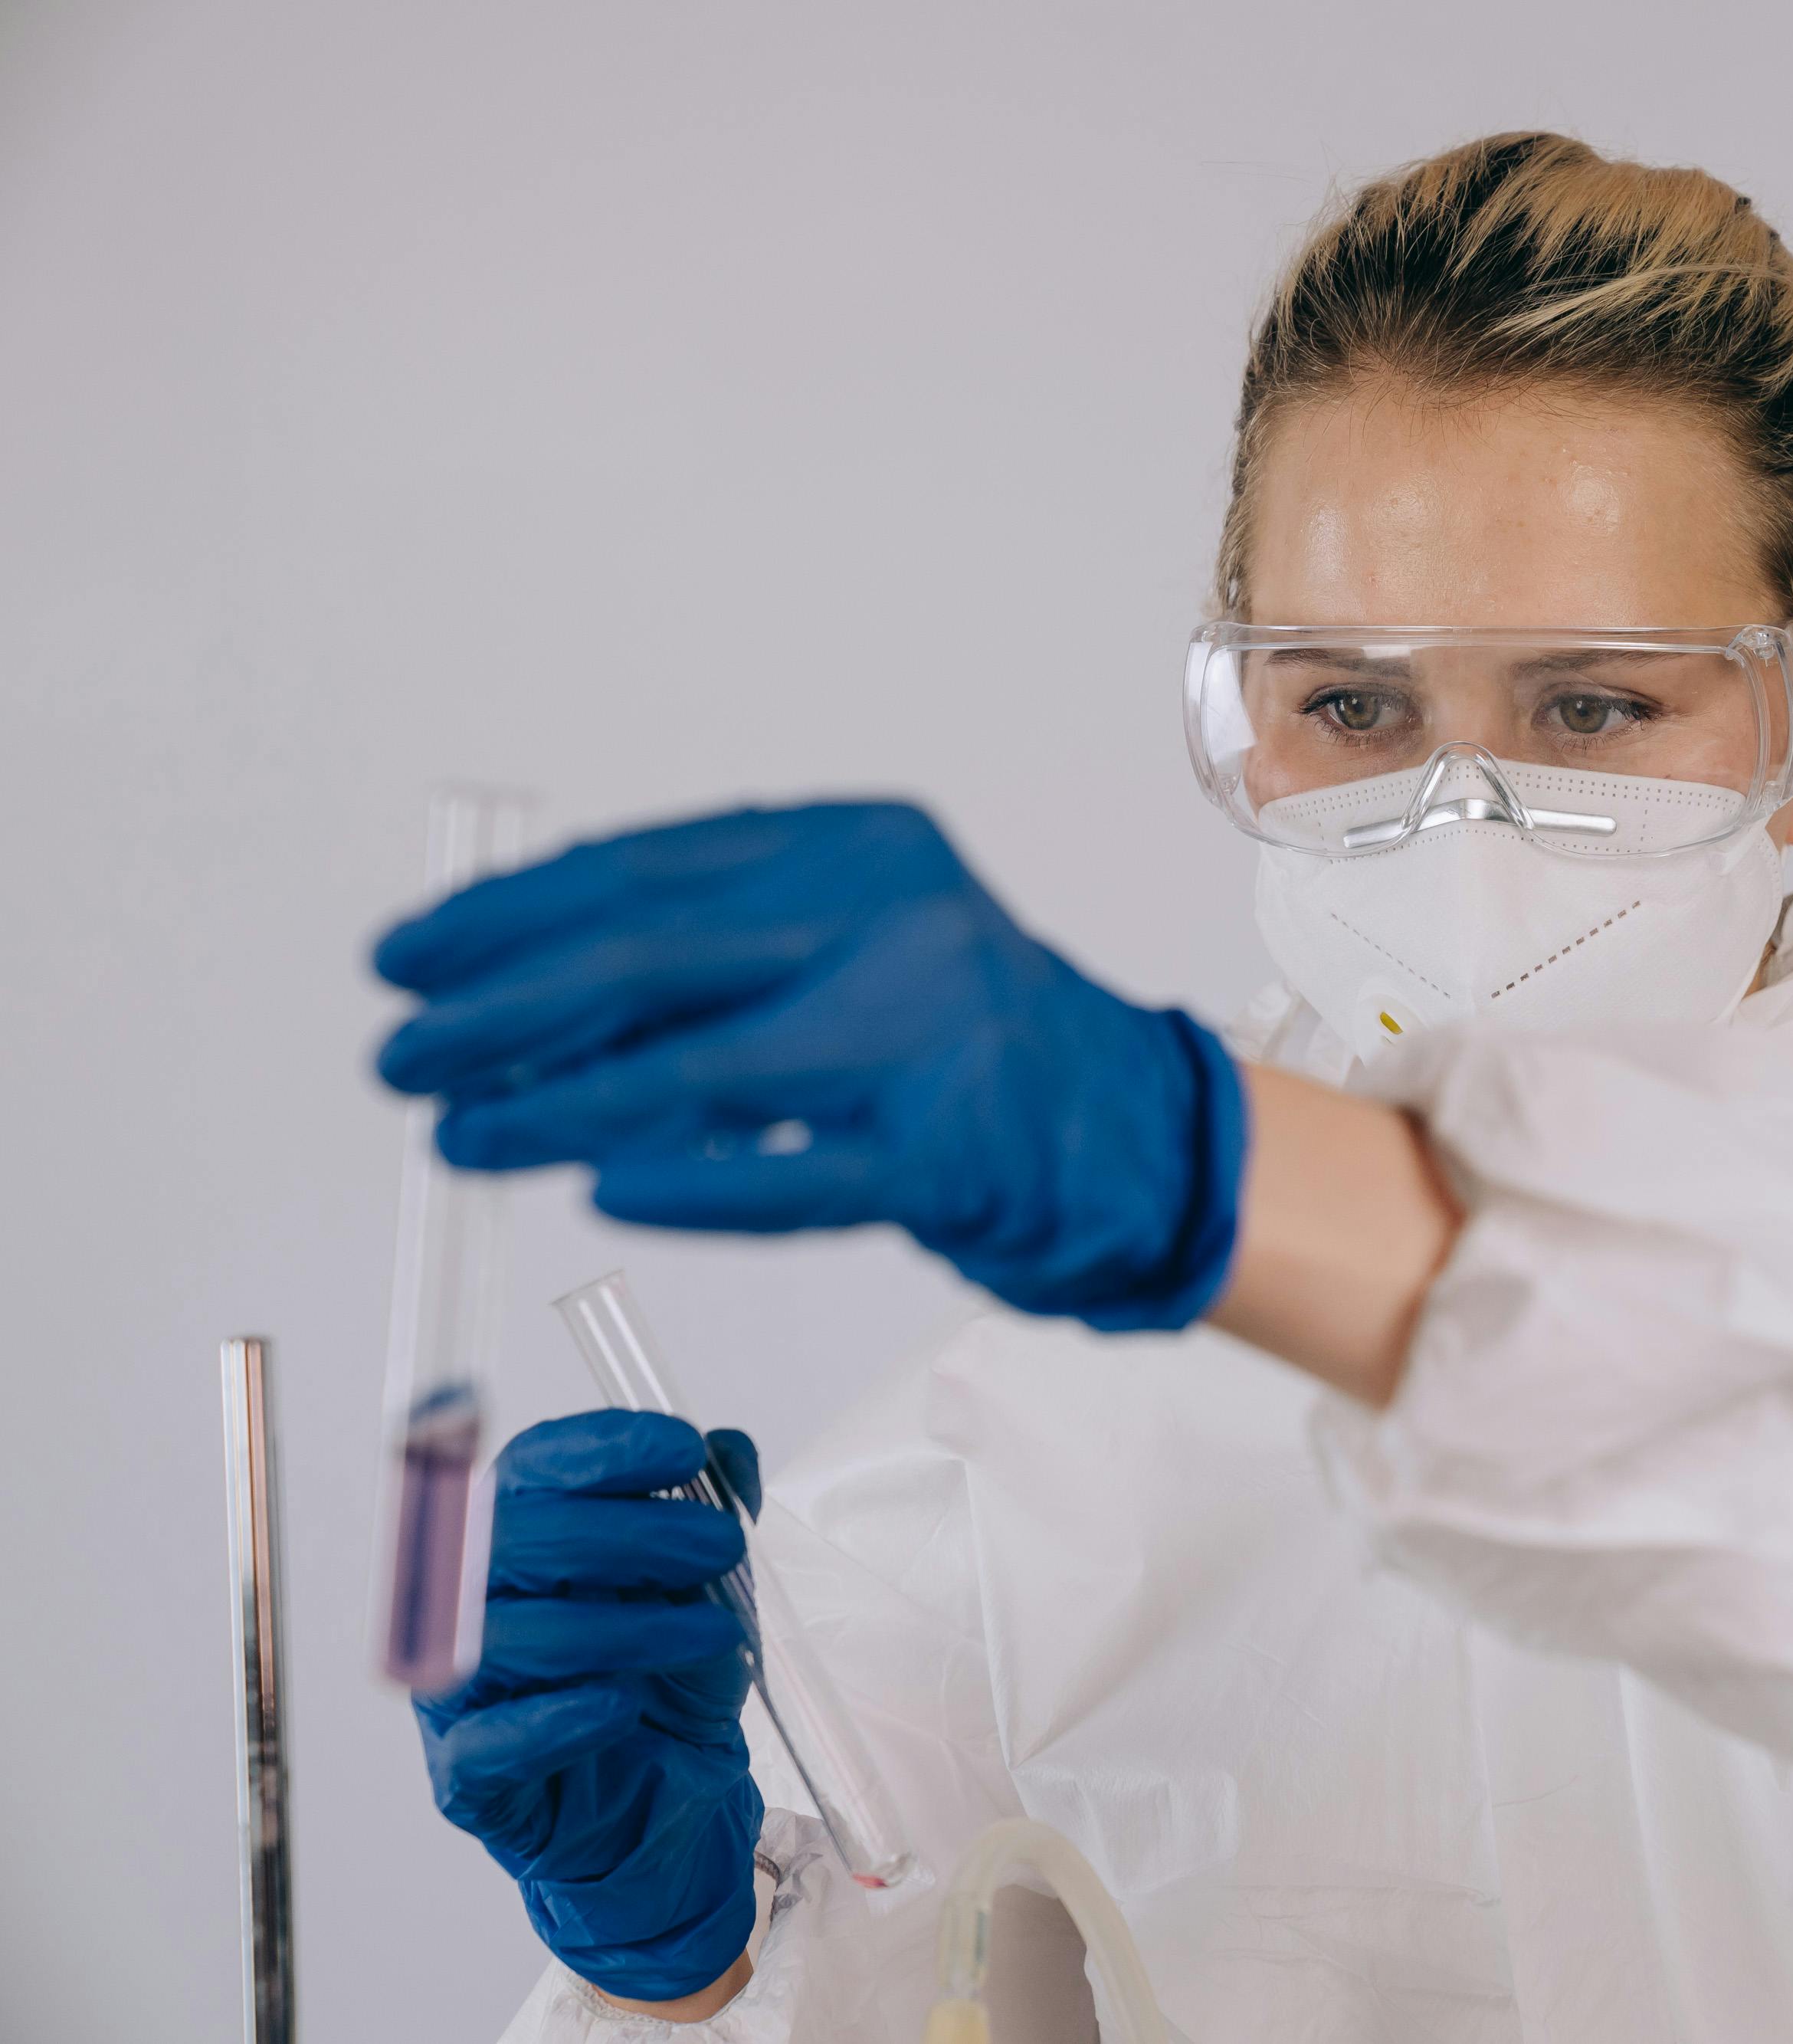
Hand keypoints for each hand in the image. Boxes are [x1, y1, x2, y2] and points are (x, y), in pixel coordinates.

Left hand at [371, 801, 1248, 1329]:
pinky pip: (792, 1177)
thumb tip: (506, 999)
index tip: (410, 957)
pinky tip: (601, 1190)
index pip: (645, 868)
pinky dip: (689, 1187)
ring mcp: (934, 1035)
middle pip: (653, 958)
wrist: (1131, 1132)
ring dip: (557, 1110)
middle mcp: (900, 920)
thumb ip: (710, 951)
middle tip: (399, 1057)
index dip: (507, 917)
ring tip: (461, 1138)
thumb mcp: (850, 942)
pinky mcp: (954, 1155)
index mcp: (861, 846)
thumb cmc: (961, 1038)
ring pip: (702, 1070)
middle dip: (499, 1013)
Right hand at [417, 1412, 764, 2004]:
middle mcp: (469, 1608)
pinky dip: (558, 1719)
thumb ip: (713, 1514)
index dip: (598, 1449)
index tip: (683, 1447)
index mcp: (518, 1543)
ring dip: (619, 1628)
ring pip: (500, 1636)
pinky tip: (623, 1705)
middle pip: (509, 1541)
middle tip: (720, 1546)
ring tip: (711, 1635)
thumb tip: (731, 1450)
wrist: (671, 1808)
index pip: (528, 1470)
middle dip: (626, 1533)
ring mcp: (458, 1694)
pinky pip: (486, 1743)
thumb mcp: (710, 1589)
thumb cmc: (668, 1683)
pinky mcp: (466, 1780)